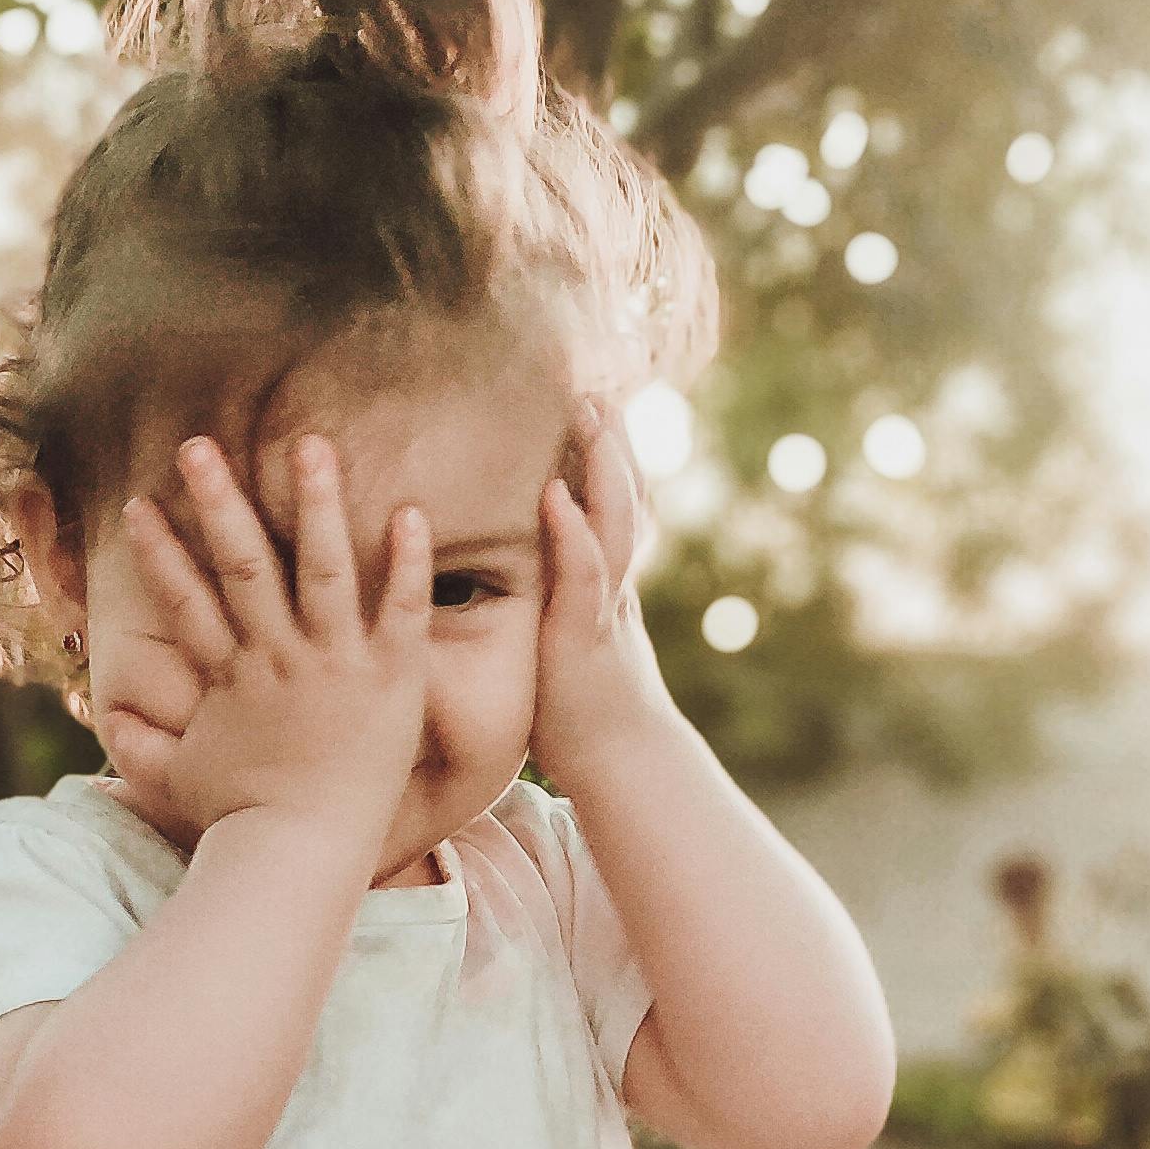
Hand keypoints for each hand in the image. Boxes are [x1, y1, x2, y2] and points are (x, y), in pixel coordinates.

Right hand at [99, 434, 431, 858]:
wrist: (299, 855)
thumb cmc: (240, 823)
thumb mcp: (179, 782)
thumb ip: (141, 750)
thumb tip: (107, 729)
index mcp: (231, 677)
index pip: (185, 600)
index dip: (159, 552)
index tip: (136, 504)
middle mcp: (278, 657)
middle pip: (243, 563)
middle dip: (219, 500)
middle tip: (198, 447)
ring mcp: (335, 664)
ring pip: (322, 567)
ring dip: (315, 503)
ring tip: (309, 444)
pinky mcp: (390, 678)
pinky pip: (400, 609)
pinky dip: (407, 563)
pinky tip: (413, 511)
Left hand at [528, 399, 674, 793]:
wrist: (618, 763)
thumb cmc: (579, 709)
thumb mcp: (565, 639)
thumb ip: (555, 601)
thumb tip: (525, 573)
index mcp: (605, 581)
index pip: (613, 504)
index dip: (608, 456)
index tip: (595, 406)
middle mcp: (613, 583)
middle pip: (624, 496)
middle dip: (614, 441)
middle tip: (597, 386)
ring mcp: (605, 607)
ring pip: (615, 522)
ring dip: (603, 466)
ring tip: (589, 413)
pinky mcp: (584, 637)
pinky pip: (583, 577)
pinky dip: (574, 533)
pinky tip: (557, 495)